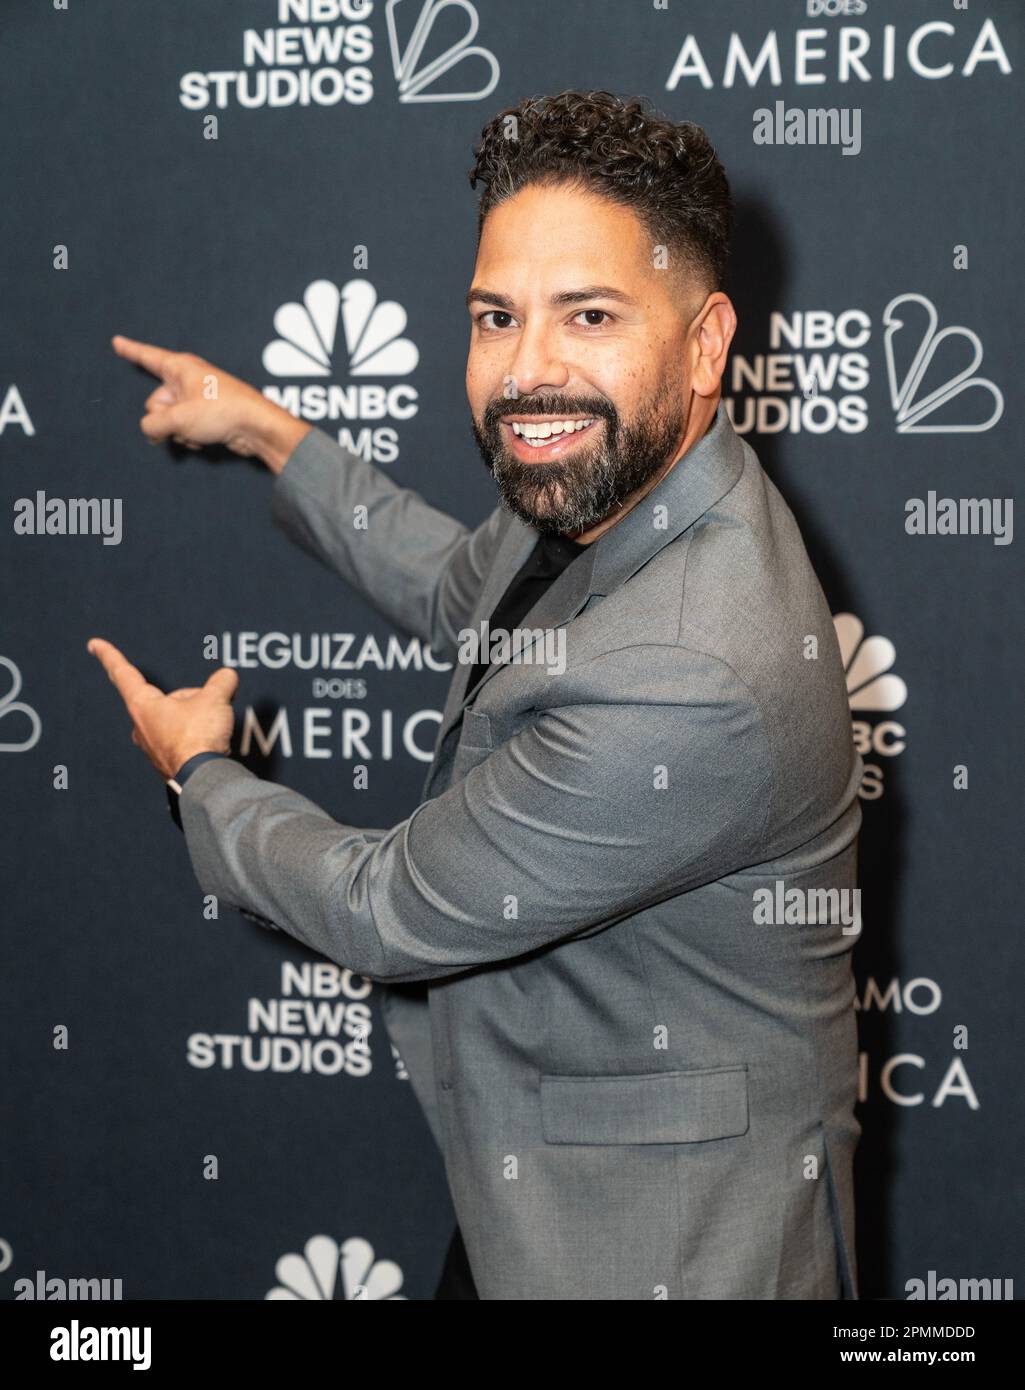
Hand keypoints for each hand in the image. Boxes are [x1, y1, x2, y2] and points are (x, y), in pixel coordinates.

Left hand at [87, 637, 237, 780]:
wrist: (203, 778)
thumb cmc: (199, 736)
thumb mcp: (215, 699)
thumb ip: (221, 682)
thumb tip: (227, 677)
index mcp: (143, 705)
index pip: (123, 673)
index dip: (110, 655)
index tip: (93, 645)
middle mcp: (141, 727)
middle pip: (165, 698)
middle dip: (189, 697)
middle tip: (211, 703)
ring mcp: (152, 747)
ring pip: (175, 720)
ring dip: (195, 718)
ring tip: (214, 727)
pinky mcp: (166, 763)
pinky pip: (182, 740)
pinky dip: (197, 737)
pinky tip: (211, 743)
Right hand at [111, 334, 309, 472]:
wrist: (255, 427)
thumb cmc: (222, 412)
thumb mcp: (178, 419)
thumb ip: (153, 424)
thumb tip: (150, 430)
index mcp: (179, 368)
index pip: (147, 357)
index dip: (130, 350)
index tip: (116, 342)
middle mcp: (187, 380)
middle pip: (155, 401)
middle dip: (162, 419)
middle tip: (179, 424)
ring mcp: (196, 398)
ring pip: (169, 419)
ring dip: (178, 431)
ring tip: (197, 431)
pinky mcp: (205, 415)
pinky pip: (184, 428)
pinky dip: (190, 436)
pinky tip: (204, 439)